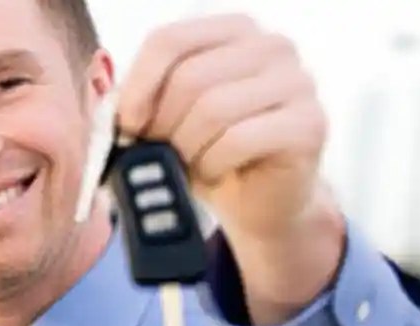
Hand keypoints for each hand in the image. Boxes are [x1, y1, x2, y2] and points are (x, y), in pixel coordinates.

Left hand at [115, 14, 345, 323]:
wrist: (259, 200)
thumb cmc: (210, 152)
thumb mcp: (170, 118)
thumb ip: (143, 99)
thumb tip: (111, 103)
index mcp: (233, 31)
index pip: (168, 40)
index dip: (137, 87)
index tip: (127, 125)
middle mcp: (272, 46)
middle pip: (190, 77)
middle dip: (162, 125)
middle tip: (159, 152)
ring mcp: (297, 82)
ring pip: (213, 108)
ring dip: (186, 148)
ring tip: (188, 164)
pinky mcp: (309, 124)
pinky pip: (239, 140)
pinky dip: (211, 165)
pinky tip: (213, 173)